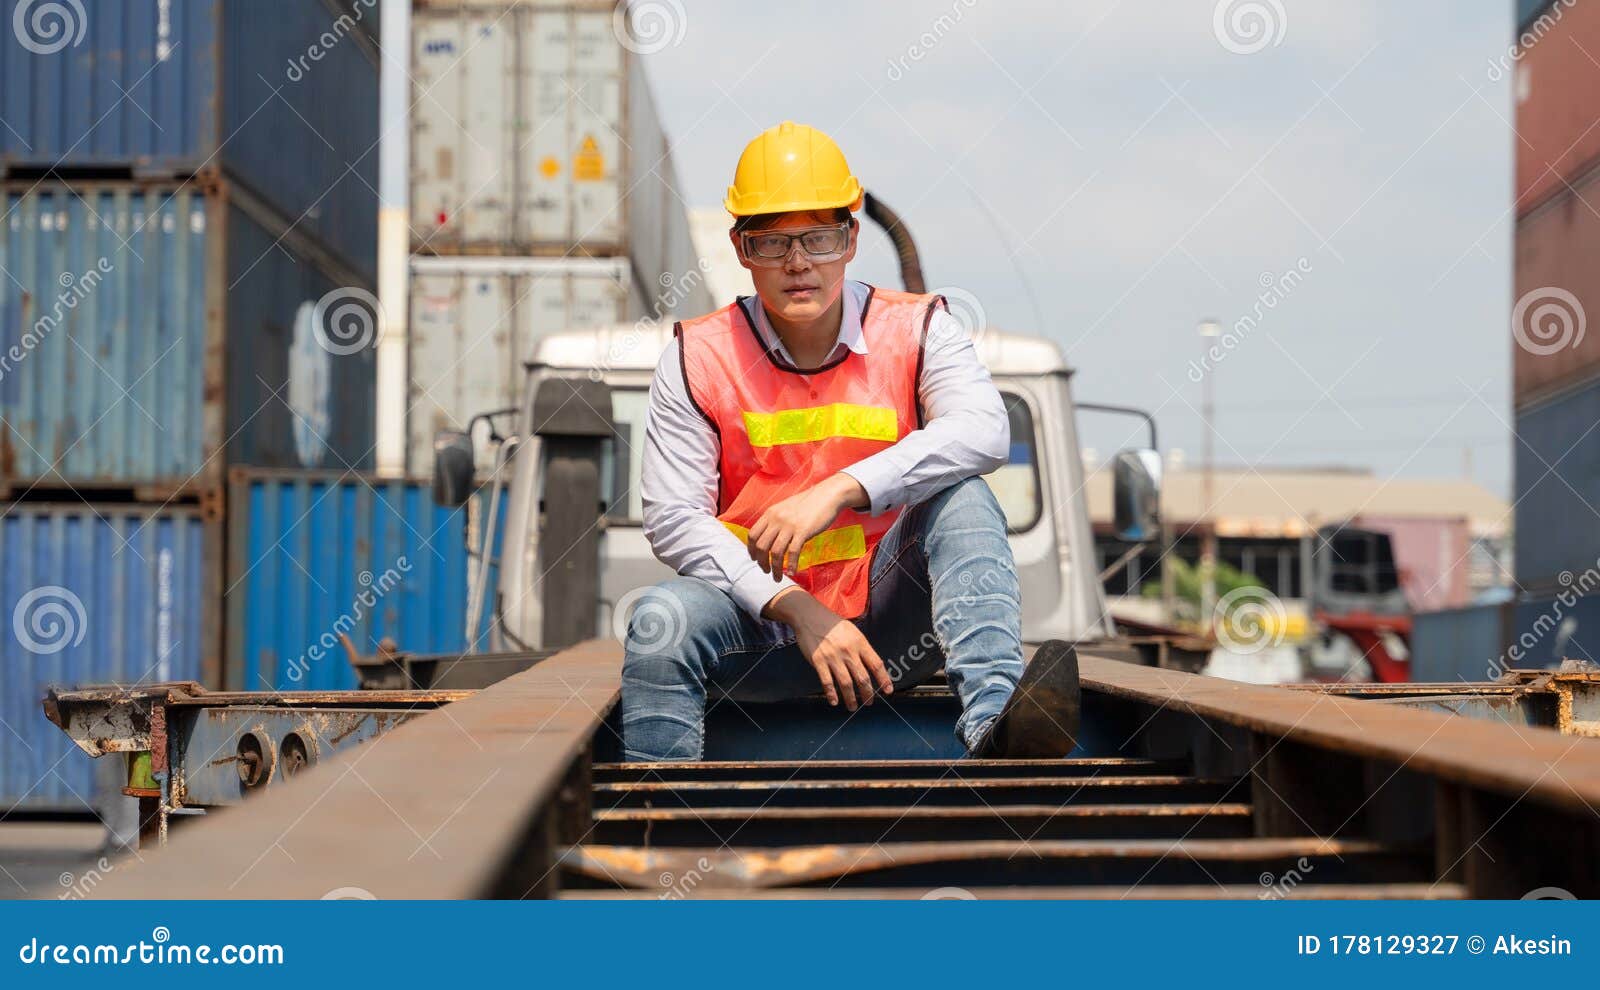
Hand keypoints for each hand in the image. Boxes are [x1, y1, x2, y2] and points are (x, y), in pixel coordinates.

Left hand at [747, 473, 867, 579]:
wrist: (827, 495)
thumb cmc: (807, 504)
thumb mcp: (785, 509)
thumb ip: (775, 521)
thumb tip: (768, 539)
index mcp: (770, 514)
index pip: (753, 535)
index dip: (751, 550)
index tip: (755, 559)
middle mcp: (777, 519)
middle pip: (761, 546)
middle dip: (762, 562)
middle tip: (766, 571)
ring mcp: (790, 525)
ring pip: (776, 552)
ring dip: (775, 568)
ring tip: (777, 577)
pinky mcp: (803, 531)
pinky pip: (793, 552)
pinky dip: (791, 565)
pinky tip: (792, 572)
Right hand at [763, 588, 893, 709]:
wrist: (810, 616)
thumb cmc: (833, 625)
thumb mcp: (853, 632)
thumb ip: (862, 648)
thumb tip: (872, 667)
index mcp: (859, 643)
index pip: (876, 664)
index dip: (884, 679)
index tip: (888, 691)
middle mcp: (848, 651)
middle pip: (863, 678)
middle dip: (867, 694)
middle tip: (869, 703)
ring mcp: (833, 657)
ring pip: (846, 683)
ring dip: (851, 698)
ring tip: (853, 707)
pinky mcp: (818, 661)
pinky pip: (827, 682)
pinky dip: (831, 694)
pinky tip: (834, 701)